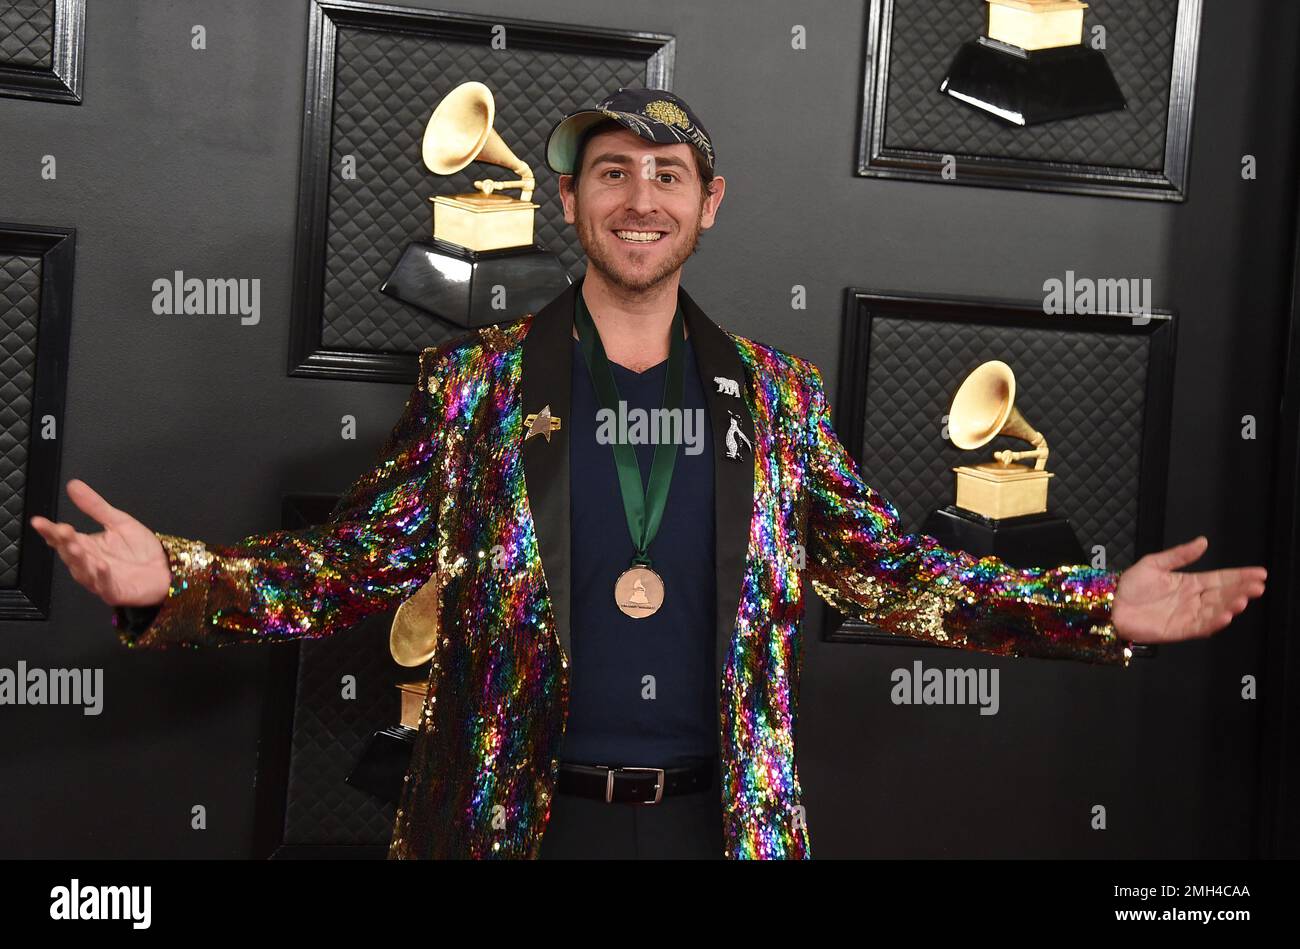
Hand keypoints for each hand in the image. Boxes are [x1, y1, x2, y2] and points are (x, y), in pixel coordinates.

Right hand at [29, 479, 170, 607]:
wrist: (166, 568)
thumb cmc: (141, 549)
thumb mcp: (118, 521)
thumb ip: (95, 506)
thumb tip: (73, 485)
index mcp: (87, 546)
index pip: (62, 539)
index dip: (50, 531)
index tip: (39, 521)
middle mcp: (89, 564)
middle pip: (70, 554)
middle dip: (64, 543)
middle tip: (62, 530)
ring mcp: (101, 580)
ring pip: (83, 572)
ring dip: (78, 560)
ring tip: (75, 546)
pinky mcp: (116, 592)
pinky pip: (105, 586)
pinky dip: (102, 576)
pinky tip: (100, 566)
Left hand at [1111, 536, 1266, 643]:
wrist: (1110, 605)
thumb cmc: (1129, 586)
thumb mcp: (1155, 563)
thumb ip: (1180, 555)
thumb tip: (1203, 541)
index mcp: (1190, 583)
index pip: (1221, 579)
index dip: (1240, 576)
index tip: (1259, 573)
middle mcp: (1193, 600)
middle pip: (1223, 595)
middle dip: (1242, 590)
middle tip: (1258, 586)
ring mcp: (1188, 615)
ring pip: (1216, 611)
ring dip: (1231, 606)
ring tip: (1244, 599)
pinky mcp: (1179, 630)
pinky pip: (1201, 626)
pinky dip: (1214, 621)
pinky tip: (1226, 615)